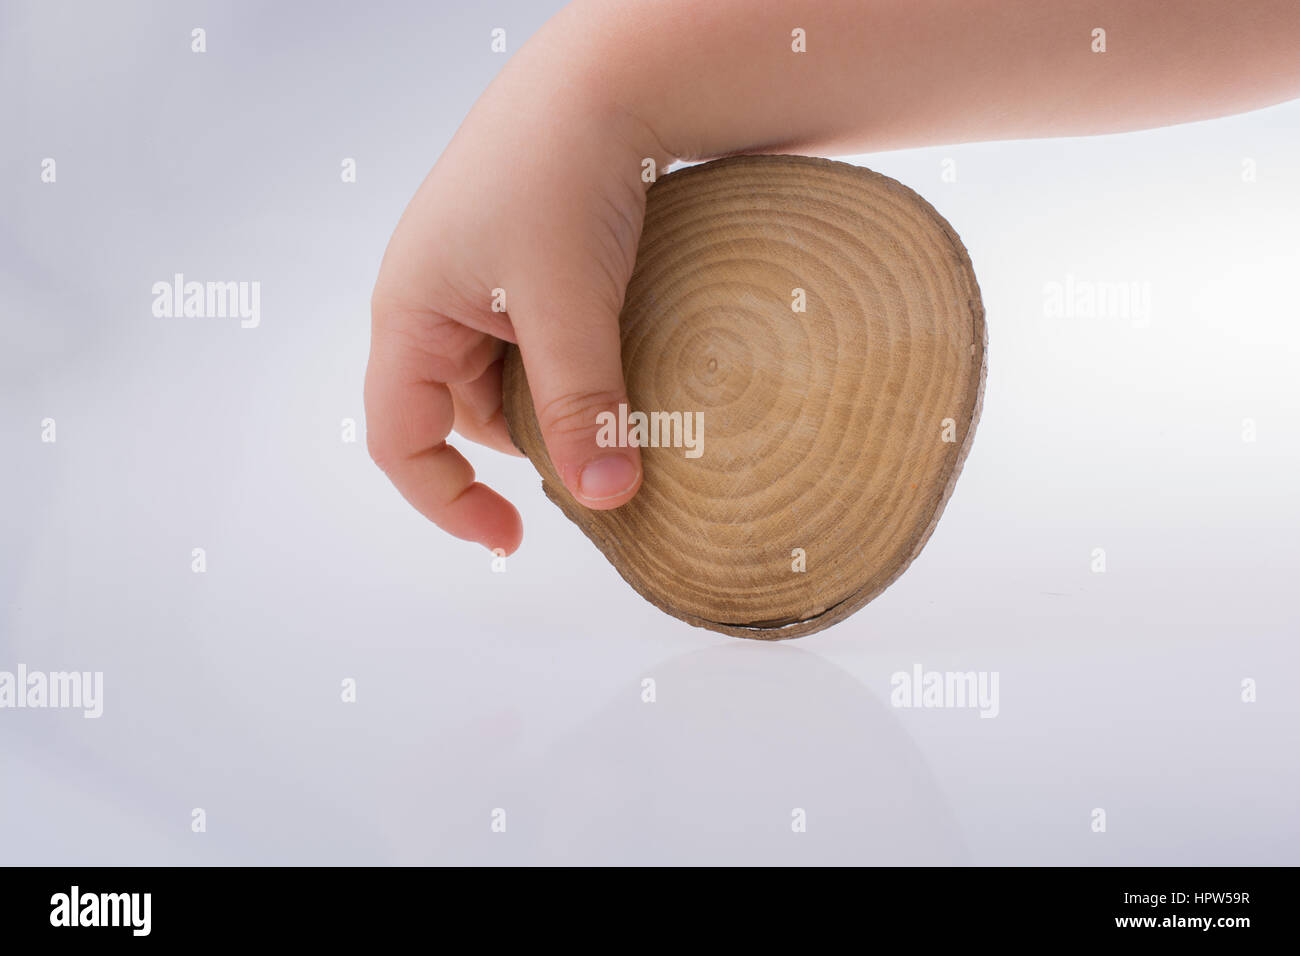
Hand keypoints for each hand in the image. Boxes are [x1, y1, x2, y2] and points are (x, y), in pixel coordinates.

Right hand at [364, 32, 671, 553]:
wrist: (609, 79)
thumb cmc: (558, 172)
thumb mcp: (566, 303)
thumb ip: (581, 405)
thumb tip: (603, 497)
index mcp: (409, 313)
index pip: (400, 440)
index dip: (446, 502)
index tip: (512, 538)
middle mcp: (435, 305)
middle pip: (465, 418)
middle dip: (529, 446)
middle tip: (600, 455)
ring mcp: (483, 287)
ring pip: (513, 384)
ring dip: (562, 406)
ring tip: (620, 402)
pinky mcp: (529, 272)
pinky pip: (542, 346)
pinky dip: (580, 369)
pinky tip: (623, 363)